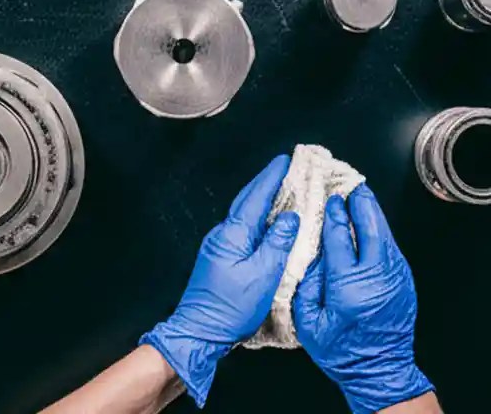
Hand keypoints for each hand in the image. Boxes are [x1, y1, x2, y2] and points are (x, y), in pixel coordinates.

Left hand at [140, 155, 300, 406]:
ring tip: (282, 189)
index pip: (256, 197)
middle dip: (267, 182)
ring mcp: (219, 245)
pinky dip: (258, 219)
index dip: (272, 177)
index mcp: (234, 234)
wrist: (199, 331)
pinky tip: (268, 222)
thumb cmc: (231, 307)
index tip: (286, 160)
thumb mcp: (263, 275)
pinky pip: (243, 229)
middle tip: (287, 168)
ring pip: (245, 214)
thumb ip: (278, 243)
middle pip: (247, 200)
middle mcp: (223, 234)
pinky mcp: (220, 257)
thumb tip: (290, 217)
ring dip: (262, 199)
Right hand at [293, 185, 432, 413]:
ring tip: (361, 195)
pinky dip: (381, 230)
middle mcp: (376, 277)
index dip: (333, 215)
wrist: (380, 371)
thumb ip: (307, 284)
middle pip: (369, 227)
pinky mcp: (404, 281)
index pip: (339, 238)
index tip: (328, 200)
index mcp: (349, 286)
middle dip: (359, 202)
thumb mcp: (309, 321)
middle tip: (350, 184)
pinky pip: (392, 247)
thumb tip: (311, 252)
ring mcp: (395, 277)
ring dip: (373, 212)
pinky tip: (372, 222)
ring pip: (385, 233)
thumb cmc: (342, 351)